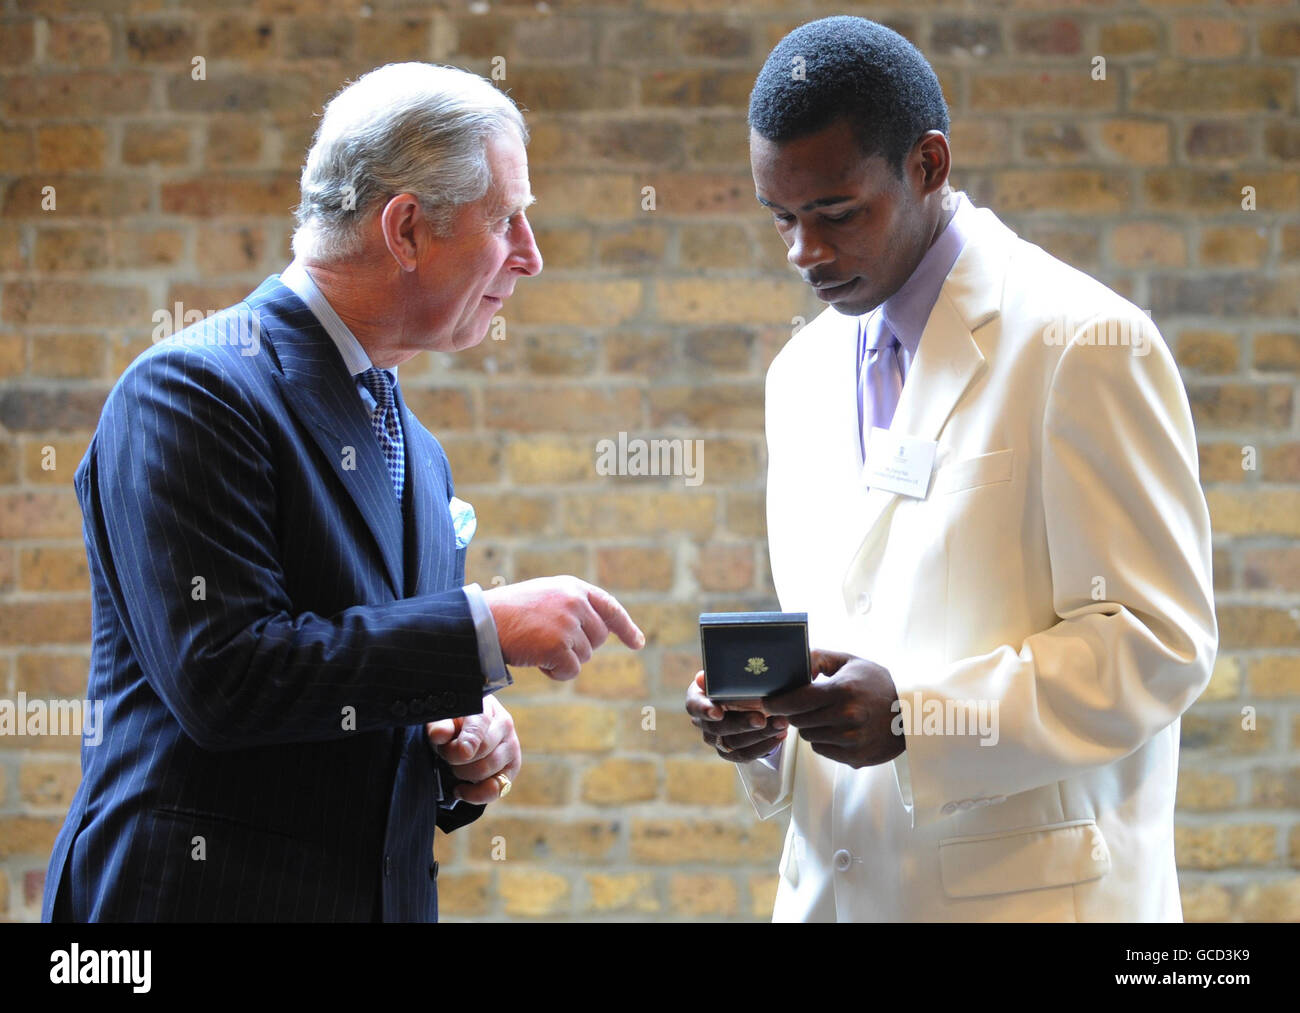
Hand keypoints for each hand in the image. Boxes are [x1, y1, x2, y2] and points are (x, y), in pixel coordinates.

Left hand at [425, 693, 520, 804]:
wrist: (465, 735)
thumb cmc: (453, 724)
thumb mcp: (442, 721)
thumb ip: (439, 725)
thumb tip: (440, 734)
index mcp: (487, 707)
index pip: (481, 722)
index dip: (471, 739)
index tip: (462, 752)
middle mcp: (504, 724)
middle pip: (485, 748)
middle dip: (457, 758)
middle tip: (444, 756)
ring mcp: (511, 747)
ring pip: (488, 769)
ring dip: (464, 773)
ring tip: (454, 767)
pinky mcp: (512, 769)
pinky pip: (496, 789)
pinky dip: (476, 794)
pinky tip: (460, 789)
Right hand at [483, 575, 644, 680]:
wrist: (481, 622)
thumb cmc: (508, 613)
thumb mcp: (544, 598)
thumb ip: (572, 607)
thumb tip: (600, 632)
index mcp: (573, 588)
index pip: (609, 607)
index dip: (625, 627)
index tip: (637, 643)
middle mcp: (575, 602)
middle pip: (598, 639)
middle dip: (578, 648)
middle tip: (549, 643)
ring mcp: (568, 624)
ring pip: (585, 657)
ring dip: (563, 660)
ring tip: (536, 646)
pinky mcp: (559, 646)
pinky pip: (571, 671)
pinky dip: (556, 673)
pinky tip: (536, 660)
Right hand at [685, 670, 788, 762]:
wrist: (747, 699)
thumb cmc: (735, 683)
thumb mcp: (730, 675)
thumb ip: (721, 676)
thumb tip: (703, 677)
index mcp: (697, 699)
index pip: (694, 706)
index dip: (705, 710)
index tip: (718, 713)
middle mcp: (703, 722)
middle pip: (718, 728)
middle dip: (742, 723)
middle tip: (761, 719)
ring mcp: (716, 740)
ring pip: (735, 743)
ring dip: (760, 735)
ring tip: (780, 723)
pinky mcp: (731, 753)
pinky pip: (747, 754)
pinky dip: (766, 745)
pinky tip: (780, 734)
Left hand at [761, 649, 902, 768]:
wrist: (910, 714)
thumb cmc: (876, 684)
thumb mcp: (850, 662)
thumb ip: (820, 658)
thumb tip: (795, 663)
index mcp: (842, 691)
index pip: (795, 700)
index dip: (776, 702)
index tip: (767, 701)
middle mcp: (846, 717)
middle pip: (798, 720)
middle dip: (794, 712)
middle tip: (801, 705)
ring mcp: (851, 740)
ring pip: (807, 736)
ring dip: (809, 726)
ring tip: (824, 715)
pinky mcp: (854, 757)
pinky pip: (821, 749)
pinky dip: (822, 740)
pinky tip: (836, 729)